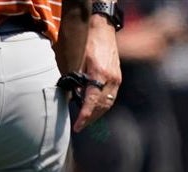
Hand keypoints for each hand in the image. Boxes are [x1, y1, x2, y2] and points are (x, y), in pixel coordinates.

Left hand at [72, 16, 120, 131]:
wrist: (102, 30)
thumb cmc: (87, 44)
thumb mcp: (76, 62)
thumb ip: (74, 81)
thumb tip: (69, 99)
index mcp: (100, 75)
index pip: (91, 102)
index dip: (84, 116)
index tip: (78, 126)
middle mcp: (111, 79)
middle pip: (102, 106)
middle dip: (90, 118)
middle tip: (79, 126)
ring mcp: (116, 78)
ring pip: (108, 103)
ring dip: (97, 114)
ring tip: (86, 121)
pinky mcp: (118, 77)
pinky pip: (111, 96)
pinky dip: (102, 105)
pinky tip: (94, 109)